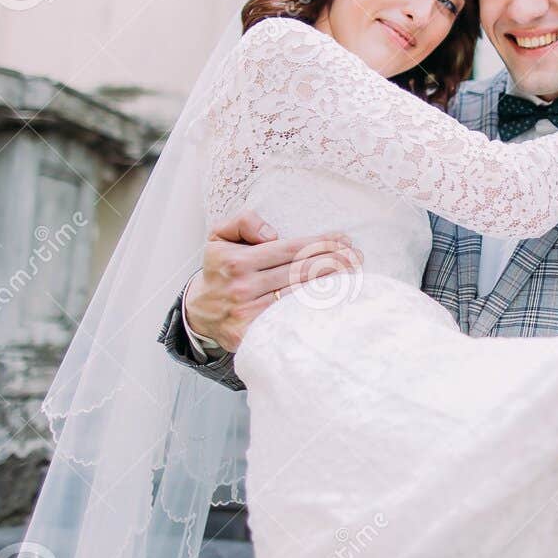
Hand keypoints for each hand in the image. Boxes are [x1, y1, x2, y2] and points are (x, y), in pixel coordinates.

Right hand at [183, 210, 360, 350]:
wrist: (200, 311)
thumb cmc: (219, 269)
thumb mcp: (219, 236)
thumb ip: (243, 222)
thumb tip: (272, 233)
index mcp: (237, 262)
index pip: (290, 249)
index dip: (320, 243)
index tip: (343, 239)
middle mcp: (243, 288)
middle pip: (300, 271)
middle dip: (334, 260)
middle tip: (357, 255)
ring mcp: (248, 314)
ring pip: (300, 295)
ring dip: (331, 283)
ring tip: (353, 272)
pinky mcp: (252, 335)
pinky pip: (291, 318)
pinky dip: (314, 308)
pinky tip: (334, 299)